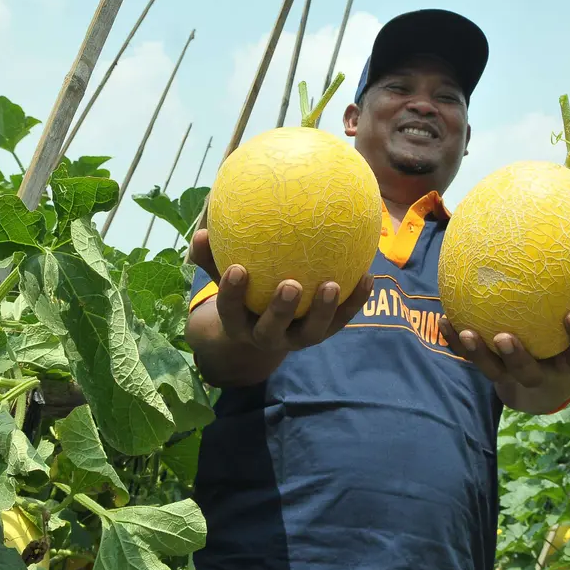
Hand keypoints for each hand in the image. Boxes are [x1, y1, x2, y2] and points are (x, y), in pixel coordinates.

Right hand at [188, 228, 373, 353]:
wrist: (266, 328)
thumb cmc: (244, 292)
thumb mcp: (225, 277)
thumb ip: (213, 258)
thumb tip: (202, 231)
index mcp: (239, 322)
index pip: (230, 310)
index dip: (232, 293)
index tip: (238, 268)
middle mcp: (267, 335)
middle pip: (272, 330)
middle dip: (281, 310)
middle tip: (290, 284)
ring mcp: (297, 339)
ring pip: (311, 332)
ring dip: (322, 310)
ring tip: (332, 285)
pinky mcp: (323, 334)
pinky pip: (341, 320)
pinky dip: (354, 301)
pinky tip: (366, 275)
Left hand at [439, 262, 569, 406]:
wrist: (545, 376)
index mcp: (569, 360)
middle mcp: (541, 372)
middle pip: (529, 372)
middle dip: (518, 358)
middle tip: (506, 337)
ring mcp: (512, 375)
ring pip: (496, 371)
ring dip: (481, 354)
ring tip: (469, 332)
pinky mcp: (490, 370)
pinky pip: (471, 358)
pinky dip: (457, 341)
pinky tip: (444, 319)